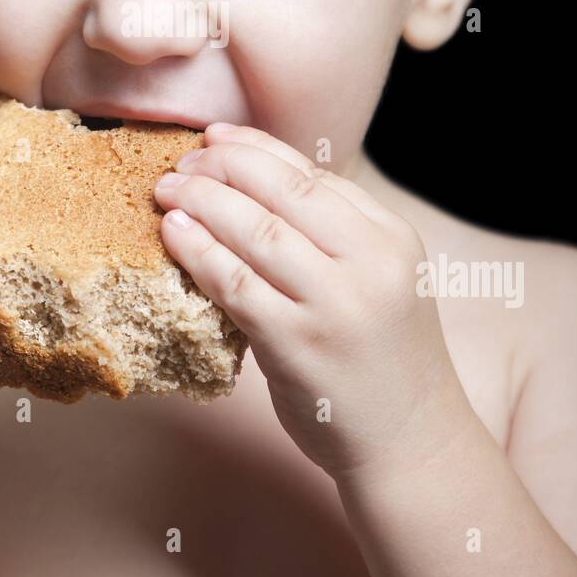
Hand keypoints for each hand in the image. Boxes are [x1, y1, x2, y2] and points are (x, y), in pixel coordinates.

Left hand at [154, 123, 471, 482]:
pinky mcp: (297, 344)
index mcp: (391, 236)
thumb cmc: (380, 354)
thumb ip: (331, 232)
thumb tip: (250, 179)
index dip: (255, 148)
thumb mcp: (378, 278)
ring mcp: (334, 304)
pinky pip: (235, 283)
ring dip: (202, 202)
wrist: (410, 439)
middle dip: (222, 167)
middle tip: (180, 163)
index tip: (215, 137)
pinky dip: (198, 252)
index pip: (313, 173)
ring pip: (256, 231)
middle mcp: (370, 263)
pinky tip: (174, 234)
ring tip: (166, 191)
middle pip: (282, 191)